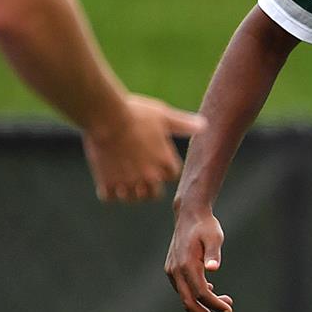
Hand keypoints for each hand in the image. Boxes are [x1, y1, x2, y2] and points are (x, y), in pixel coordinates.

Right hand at [82, 94, 204, 202]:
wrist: (107, 117)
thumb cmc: (137, 114)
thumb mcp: (164, 115)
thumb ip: (183, 124)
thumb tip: (204, 126)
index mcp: (165, 161)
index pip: (172, 175)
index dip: (165, 169)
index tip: (156, 161)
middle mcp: (149, 175)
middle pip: (154, 193)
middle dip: (150, 186)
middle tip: (140, 175)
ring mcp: (128, 181)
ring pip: (133, 198)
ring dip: (131, 192)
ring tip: (125, 181)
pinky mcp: (107, 181)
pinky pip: (111, 197)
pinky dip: (110, 192)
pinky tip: (108, 181)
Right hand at [164, 208, 233, 311]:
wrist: (189, 214)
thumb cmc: (206, 226)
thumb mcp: (214, 237)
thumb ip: (213, 253)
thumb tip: (214, 268)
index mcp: (186, 265)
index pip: (200, 294)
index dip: (214, 305)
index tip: (229, 310)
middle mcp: (175, 271)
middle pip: (188, 303)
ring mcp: (171, 271)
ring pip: (185, 298)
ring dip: (204, 306)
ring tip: (226, 305)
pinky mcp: (172, 269)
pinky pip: (183, 290)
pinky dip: (197, 296)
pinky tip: (213, 293)